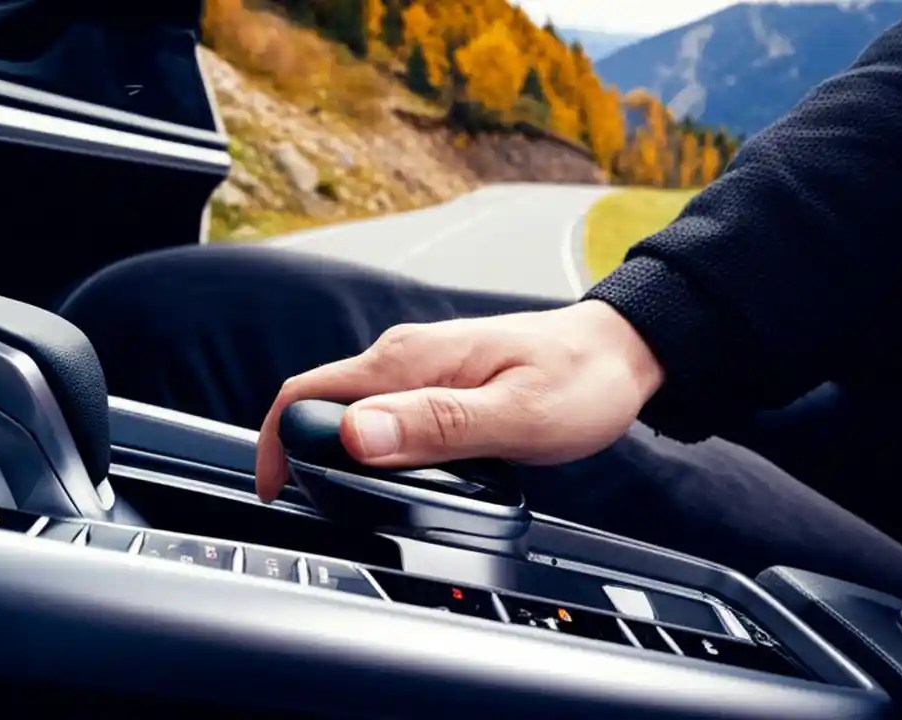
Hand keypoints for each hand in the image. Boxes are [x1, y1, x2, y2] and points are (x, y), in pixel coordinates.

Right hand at [254, 300, 663, 500]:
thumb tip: (359, 435)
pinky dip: (372, 452)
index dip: (279, 442)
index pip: (309, 394)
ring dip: (339, 457)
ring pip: (349, 415)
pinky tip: (398, 479)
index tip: (280, 490)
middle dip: (305, 456)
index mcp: (410, 361)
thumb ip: (436, 425)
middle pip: (320, 406)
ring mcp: (417, 369)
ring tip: (360, 503)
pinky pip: (381, 417)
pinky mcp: (434, 384)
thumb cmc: (582, 382)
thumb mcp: (517, 415)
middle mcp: (403, 358)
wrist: (622, 351)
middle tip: (324, 508)